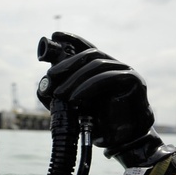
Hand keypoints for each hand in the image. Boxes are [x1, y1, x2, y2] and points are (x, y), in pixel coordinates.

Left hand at [36, 32, 164, 165]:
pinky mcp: (133, 80)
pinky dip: (87, 87)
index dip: (72, 39)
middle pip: (89, 55)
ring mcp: (125, 71)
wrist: (121, 139)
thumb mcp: (74, 105)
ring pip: (96, 65)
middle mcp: (114, 65)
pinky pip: (107, 78)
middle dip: (67, 64)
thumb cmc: (98, 121)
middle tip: (51, 76)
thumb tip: (42, 87)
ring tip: (59, 95)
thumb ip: (60, 94)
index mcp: (101, 68)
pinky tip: (74, 98)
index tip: (55, 36)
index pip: (86, 48)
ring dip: (74, 79)